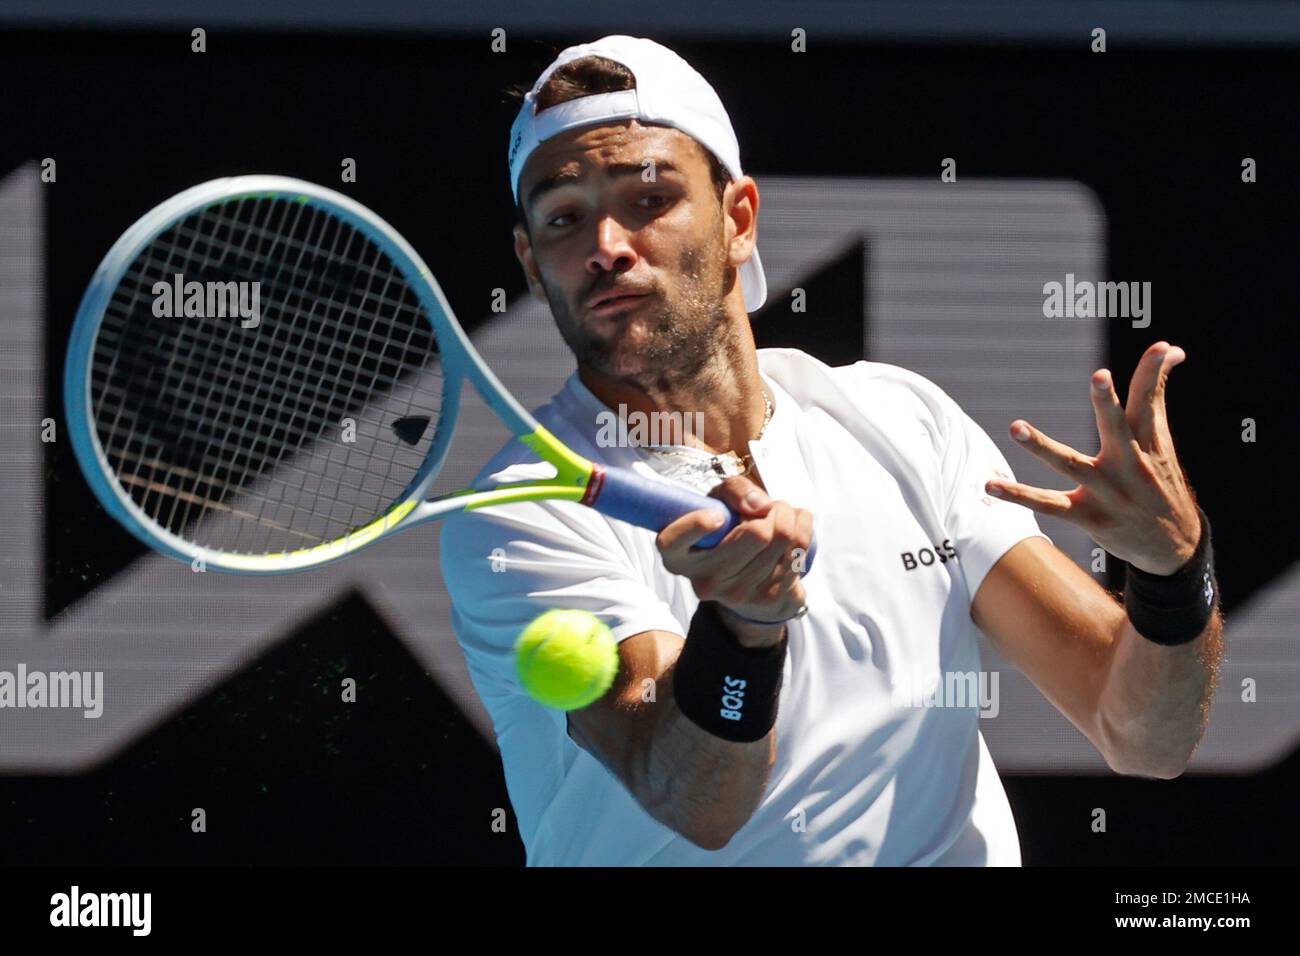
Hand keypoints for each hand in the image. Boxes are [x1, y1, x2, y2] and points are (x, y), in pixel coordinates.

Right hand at [656, 475, 813, 641]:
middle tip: (770, 507)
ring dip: (792, 517)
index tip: (716, 516)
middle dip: (774, 509)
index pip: (673, 541)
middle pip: (758, 533)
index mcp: (678, 556)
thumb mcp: (718, 502)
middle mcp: (705, 581)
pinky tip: (795, 532)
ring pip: (786, 540)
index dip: (697, 525)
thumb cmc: (726, 530)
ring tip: (782, 517)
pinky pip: (800, 554)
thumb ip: (734, 491)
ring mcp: (738, 595)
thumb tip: (761, 507)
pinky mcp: (770, 601)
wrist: (745, 579)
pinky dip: (804, 531)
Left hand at [986, 341, 1202, 574]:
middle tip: (1100, 375)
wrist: (1174, 548)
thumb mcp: (1161, 440)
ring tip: (1015, 426)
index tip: (1162, 347)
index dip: (1153, 372)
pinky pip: (1047, 504)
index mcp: (1147, 442)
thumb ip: (1155, 393)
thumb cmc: (1160, 481)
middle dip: (1107, 402)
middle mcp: (1128, 463)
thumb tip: (1172, 349)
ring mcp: (1107, 491)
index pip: (1150, 400)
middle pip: (1116, 427)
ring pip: (1070, 464)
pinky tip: (990, 485)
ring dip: (1042, 446)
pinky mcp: (1088, 515)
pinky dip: (1019, 495)